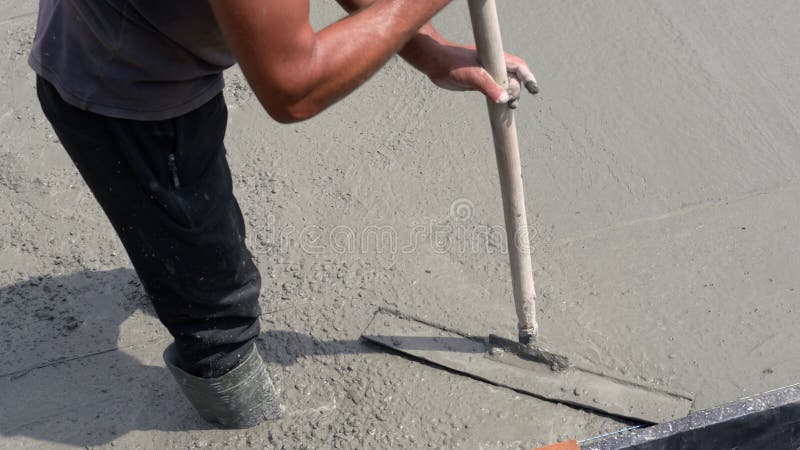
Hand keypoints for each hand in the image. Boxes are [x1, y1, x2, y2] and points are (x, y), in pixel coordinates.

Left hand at [423, 43, 537, 107]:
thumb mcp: (473, 75)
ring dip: (509, 97)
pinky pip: (495, 91)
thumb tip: (505, 100)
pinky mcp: (479, 83)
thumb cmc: (452, 63)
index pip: (519, 67)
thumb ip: (489, 87)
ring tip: (509, 107)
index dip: (528, 78)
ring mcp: (487, 74)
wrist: (434, 63)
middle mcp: (494, 66)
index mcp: (497, 58)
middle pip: (514, 80)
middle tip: (510, 104)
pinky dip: (499, 99)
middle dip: (516, 92)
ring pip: (505, 87)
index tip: (533, 90)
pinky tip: (501, 108)